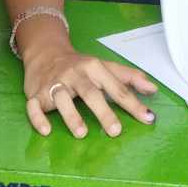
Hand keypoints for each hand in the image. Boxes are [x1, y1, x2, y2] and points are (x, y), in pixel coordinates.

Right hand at [21, 30, 157, 138]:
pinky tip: (46, 130)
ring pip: (62, 99)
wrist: (46, 52)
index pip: (116, 87)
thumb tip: (153, 90)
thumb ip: (129, 78)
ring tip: (82, 133)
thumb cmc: (80, 66)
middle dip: (103, 111)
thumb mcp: (105, 67)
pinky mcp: (36, 94)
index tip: (147, 118)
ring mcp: (54, 84)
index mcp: (94, 68)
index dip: (132, 103)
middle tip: (115, 130)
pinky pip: (34, 106)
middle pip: (90, 92)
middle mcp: (75, 75)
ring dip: (72, 116)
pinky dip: (38, 118)